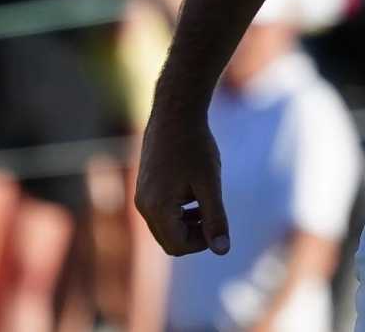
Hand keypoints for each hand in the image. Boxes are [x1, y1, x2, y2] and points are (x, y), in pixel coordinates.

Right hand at [135, 98, 229, 256]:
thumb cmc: (195, 146)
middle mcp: (143, 206)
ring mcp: (141, 197)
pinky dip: (179, 213)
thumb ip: (216, 218)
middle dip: (194, 235)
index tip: (219, 223)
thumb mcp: (210, 183)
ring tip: (207, 204)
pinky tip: (196, 194)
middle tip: (214, 214)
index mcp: (158, 208)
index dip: (203, 242)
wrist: (175, 113)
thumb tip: (223, 251)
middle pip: (170, 241)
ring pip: (165, 228)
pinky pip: (161, 213)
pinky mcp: (144, 187)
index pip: (179, 246)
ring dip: (187, 224)